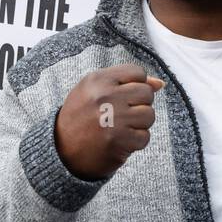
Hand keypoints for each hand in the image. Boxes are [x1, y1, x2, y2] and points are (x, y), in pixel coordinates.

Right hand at [55, 64, 164, 180]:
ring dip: (139, 124)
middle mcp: (104, 96)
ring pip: (149, 115)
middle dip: (139, 104)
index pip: (137, 72)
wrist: (61, 150)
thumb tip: (160, 83)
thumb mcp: (94, 91)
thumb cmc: (81, 117)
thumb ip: (124, 83)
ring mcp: (112, 118)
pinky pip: (145, 136)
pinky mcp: (118, 140)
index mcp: (96, 80)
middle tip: (121, 114)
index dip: (135, 85)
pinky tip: (120, 140)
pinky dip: (135, 141)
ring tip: (121, 127)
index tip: (122, 96)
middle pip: (146, 93)